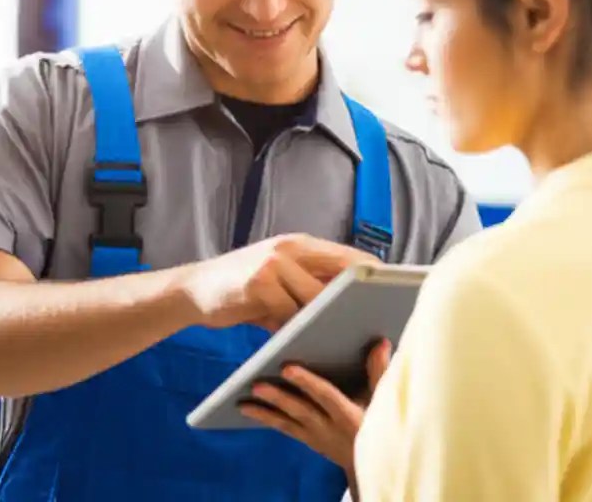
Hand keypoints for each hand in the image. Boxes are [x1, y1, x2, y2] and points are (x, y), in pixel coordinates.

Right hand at [177, 234, 377, 330]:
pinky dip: (300, 331)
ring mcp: (273, 264)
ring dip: (332, 320)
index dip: (375, 276)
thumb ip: (307, 287)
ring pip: (316, 297)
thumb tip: (351, 312)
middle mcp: (289, 248)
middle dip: (362, 299)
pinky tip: (309, 347)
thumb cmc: (242, 291)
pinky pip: (290, 313)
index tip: (399, 296)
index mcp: (299, 244)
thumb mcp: (277, 280)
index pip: (350, 256)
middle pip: (341, 273)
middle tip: (384, 321)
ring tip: (351, 340)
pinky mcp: (257, 284)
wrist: (192, 290)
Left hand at [239, 338, 392, 469]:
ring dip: (264, 412)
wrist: (371, 464)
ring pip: (287, 423)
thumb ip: (379, 372)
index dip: (307, 382)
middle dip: (278, 398)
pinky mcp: (309, 440)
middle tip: (256, 385)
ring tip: (243, 402)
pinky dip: (267, 419)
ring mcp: (316, 437)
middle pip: (300, 410)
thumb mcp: (383, 401)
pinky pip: (285, 429)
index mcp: (349, 415)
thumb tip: (380, 342)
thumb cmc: (378, 423)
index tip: (287, 367)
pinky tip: (249, 409)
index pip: (326, 396)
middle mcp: (329, 428)